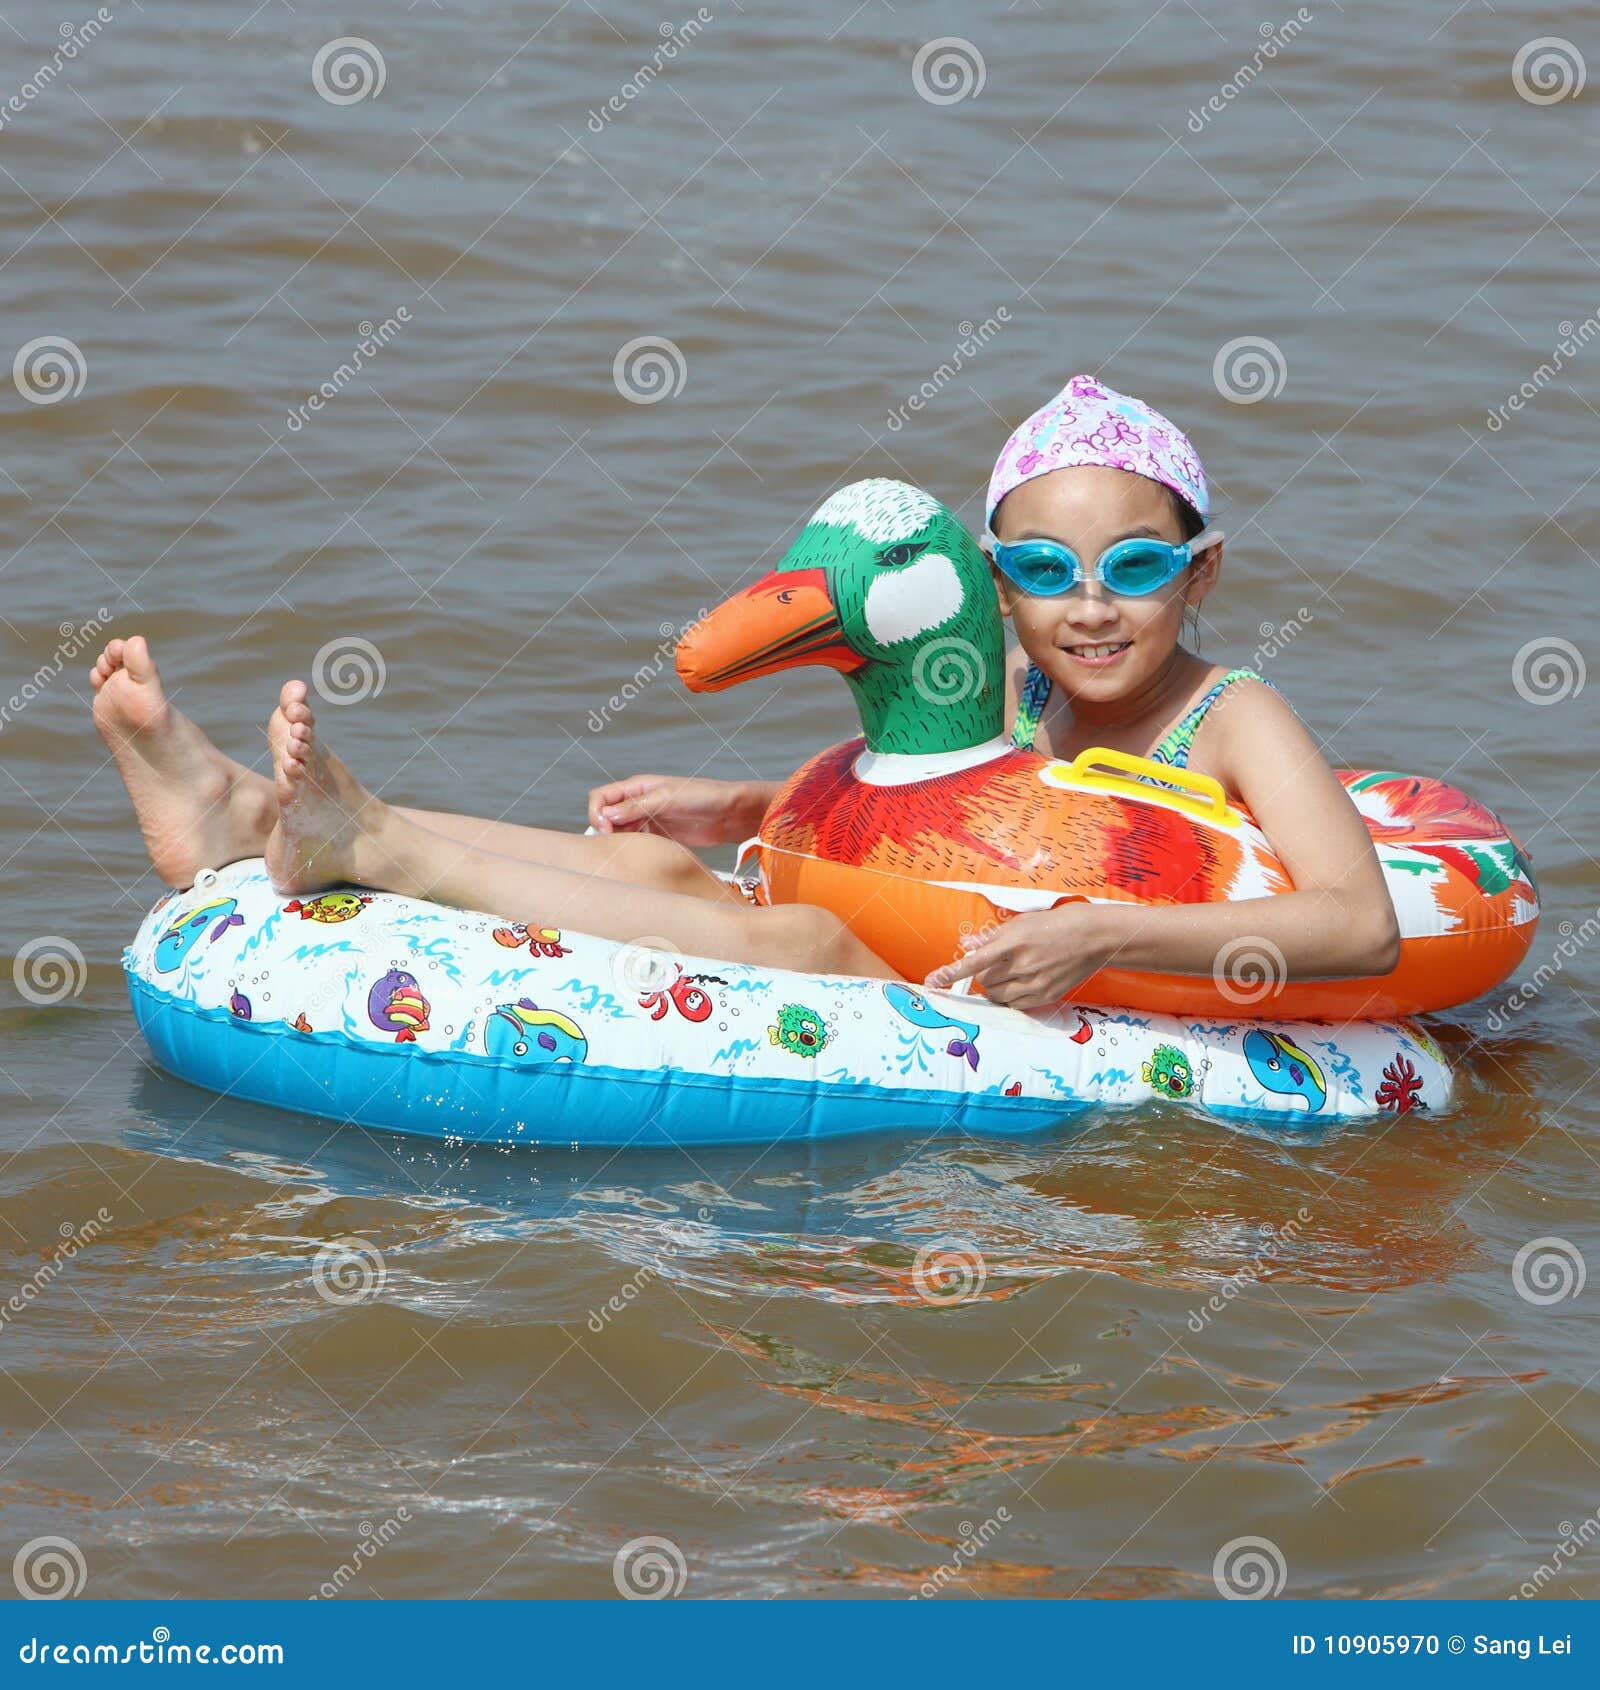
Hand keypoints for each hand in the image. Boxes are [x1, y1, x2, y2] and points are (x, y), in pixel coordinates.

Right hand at [587, 774, 768, 845]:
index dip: (597, 813)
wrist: (729, 813)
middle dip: (604, 830)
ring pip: (620, 831)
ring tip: (627, 853)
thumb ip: (635, 807)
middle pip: (607, 816)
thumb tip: (605, 815)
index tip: (606, 829)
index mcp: (637, 787)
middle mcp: (638, 802)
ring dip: (618, 842)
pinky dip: (632, 849)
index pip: (601, 797)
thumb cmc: (701, 796)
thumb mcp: (666, 798)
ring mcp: (648, 819)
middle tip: (615, 846)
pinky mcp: (659, 836)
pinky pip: (637, 843)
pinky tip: (638, 857)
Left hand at [924, 904, 1117, 1010]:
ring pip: (996, 995)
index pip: (973, 962)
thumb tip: (966, 944)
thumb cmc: (1057, 923)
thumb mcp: (1022, 922)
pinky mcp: (1045, 996)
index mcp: (1013, 942)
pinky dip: (1010, 997)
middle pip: (983, 980)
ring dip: (994, 987)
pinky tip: (1021, 983)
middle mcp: (1022, 964)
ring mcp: (1034, 983)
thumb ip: (992, 937)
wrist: (1094, 937)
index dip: (949, 973)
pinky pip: (1014, 1004)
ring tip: (1010, 971)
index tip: (931, 981)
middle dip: (983, 974)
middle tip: (998, 962)